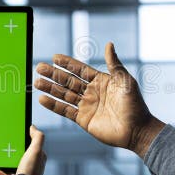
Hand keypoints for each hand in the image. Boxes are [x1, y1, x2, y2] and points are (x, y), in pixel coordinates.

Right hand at [0, 125, 46, 174]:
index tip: (18, 136)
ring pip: (13, 164)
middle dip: (13, 150)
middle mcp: (33, 167)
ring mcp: (24, 174)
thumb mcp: (36, 150)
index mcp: (39, 159)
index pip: (34, 146)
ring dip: (4, 162)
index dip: (27, 140)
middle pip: (22, 154)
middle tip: (6, 147)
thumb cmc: (31, 171)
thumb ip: (37, 137)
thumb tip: (33, 128)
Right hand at [35, 42, 164, 157]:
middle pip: (68, 81)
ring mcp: (86, 106)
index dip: (67, 63)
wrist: (137, 130)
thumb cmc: (135, 104)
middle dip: (54, 74)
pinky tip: (42, 99)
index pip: (80, 69)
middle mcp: (91, 92)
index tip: (54, 57)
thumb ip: (114, 63)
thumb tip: (109, 44)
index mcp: (101, 81)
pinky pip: (65, 111)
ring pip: (64, 95)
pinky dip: (54, 105)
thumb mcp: (125, 80)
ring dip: (50, 88)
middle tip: (39, 67)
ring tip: (36, 82)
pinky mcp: (83, 119)